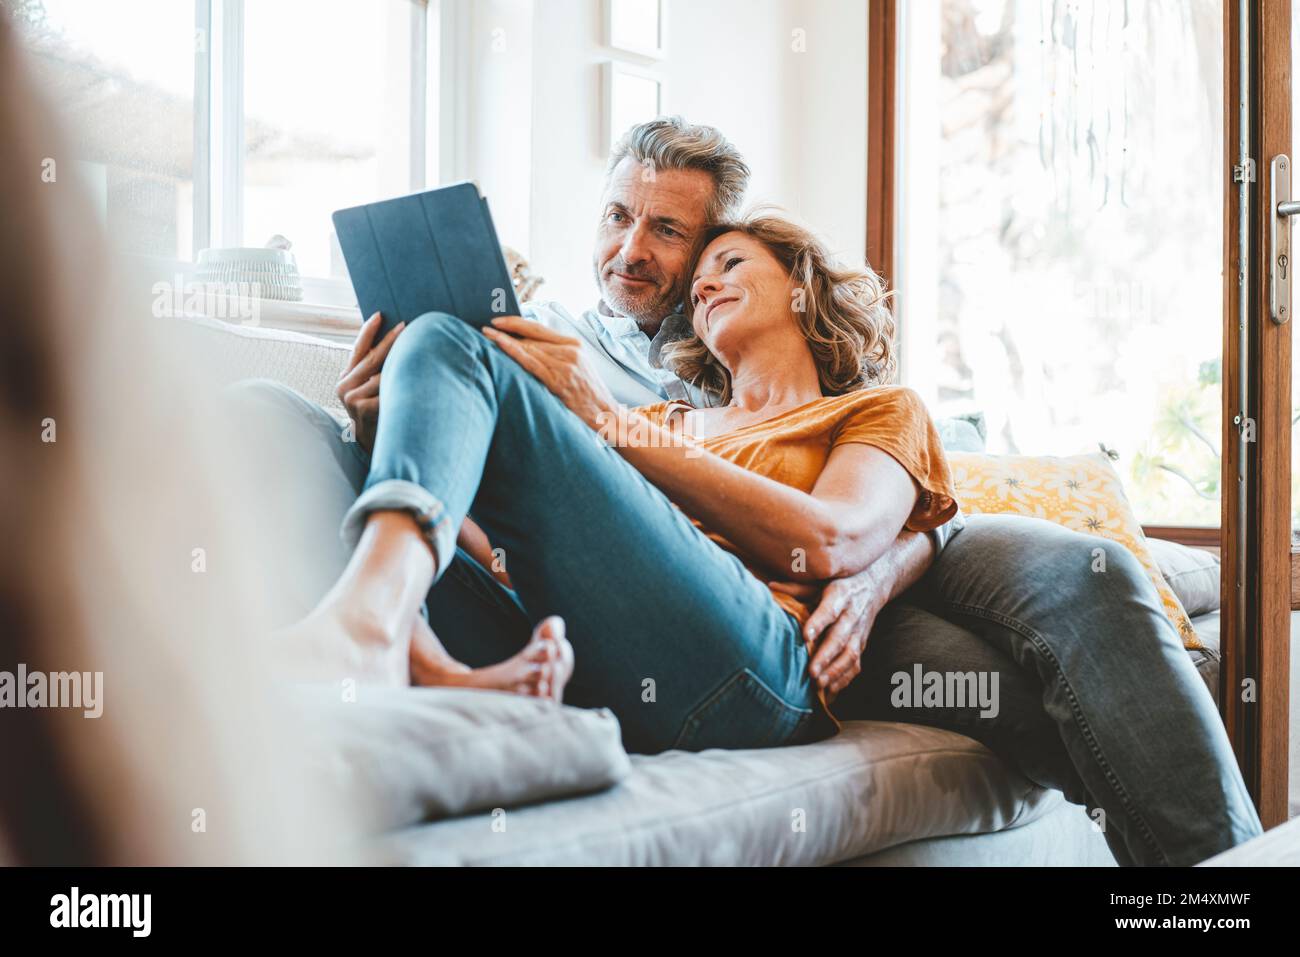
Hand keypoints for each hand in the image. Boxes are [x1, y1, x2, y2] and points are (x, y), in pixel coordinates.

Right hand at [336, 312, 404, 452]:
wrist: (371, 447)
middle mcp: (344, 386)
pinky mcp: (362, 409)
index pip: (357, 348)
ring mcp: (351, 398)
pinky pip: (387, 391)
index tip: (380, 314)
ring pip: (381, 374)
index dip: (368, 331)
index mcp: (345, 377)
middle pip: (372, 357)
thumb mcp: (370, 391)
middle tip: (408, 325)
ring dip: (401, 366)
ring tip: (422, 353)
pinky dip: (400, 387)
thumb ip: (375, 372)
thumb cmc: (377, 415)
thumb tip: (398, 343)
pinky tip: (416, 383)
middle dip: (391, 340)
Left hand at [482, 315, 618, 429]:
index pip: (538, 328)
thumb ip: (556, 356)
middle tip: (483, 329)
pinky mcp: (559, 381)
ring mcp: (565, 366)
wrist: (607, 415)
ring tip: (484, 336)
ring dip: (504, 341)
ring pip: (528, 348)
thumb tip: (525, 347)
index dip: (515, 322)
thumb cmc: (587, 395)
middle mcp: (570, 351)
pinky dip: (512, 351)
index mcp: (574, 344)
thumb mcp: (577, 368)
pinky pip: (530, 363)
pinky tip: (498, 345)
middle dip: (506, 332)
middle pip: (530, 338)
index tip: (497, 321)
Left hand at [770, 566, 888, 697]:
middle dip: (826, 656)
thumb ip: (797, 588)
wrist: (873, 586)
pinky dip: (844, 680)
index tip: (805, 637)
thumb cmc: (838, 584)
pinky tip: (830, 691)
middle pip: (840, 638)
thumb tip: (771, 585)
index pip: (829, 610)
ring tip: (819, 685)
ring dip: (835, 672)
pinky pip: (856, 665)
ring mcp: (859, 632)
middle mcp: (852, 615)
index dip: (818, 623)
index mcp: (840, 595)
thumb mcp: (820, 581)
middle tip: (811, 673)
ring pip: (851, 655)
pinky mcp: (862, 645)